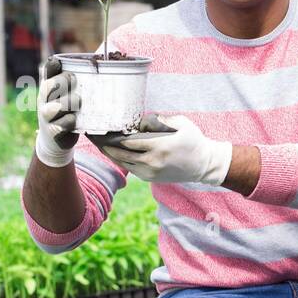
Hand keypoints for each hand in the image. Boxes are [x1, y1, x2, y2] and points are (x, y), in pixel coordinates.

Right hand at [35, 57, 79, 167]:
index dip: (52, 67)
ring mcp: (47, 117)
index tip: (59, 62)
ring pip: (52, 107)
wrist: (55, 140)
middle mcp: (44, 101)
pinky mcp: (52, 132)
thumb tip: (98, 60)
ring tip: (78, 101)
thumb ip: (76, 83)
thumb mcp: (66, 97)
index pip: (47, 74)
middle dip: (61, 82)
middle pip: (48, 88)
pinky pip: (59, 126)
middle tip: (74, 79)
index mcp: (48, 90)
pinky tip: (74, 119)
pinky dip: (67, 121)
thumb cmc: (65, 112)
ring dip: (66, 102)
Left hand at [103, 115, 232, 185]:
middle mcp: (152, 161)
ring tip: (99, 143)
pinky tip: (113, 152)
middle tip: (93, 135)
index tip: (103, 128)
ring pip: (122, 162)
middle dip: (105, 144)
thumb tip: (139, 121)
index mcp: (159, 146)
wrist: (204, 165)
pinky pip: (129, 168)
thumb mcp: (180, 123)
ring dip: (109, 153)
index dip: (112, 135)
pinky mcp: (150, 178)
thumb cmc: (193, 140)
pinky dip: (120, 160)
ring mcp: (150, 172)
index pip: (127, 141)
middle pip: (119, 153)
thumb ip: (159, 119)